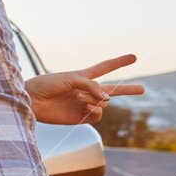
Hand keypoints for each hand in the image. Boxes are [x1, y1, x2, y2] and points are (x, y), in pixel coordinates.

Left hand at [26, 54, 143, 124]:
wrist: (31, 101)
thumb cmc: (47, 85)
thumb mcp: (71, 78)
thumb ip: (92, 86)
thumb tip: (107, 100)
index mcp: (83, 77)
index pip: (105, 67)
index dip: (119, 62)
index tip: (134, 57)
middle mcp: (86, 91)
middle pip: (112, 90)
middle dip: (127, 89)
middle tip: (143, 89)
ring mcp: (84, 105)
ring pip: (104, 103)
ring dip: (97, 100)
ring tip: (79, 98)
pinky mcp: (80, 118)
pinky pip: (98, 115)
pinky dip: (95, 109)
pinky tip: (83, 105)